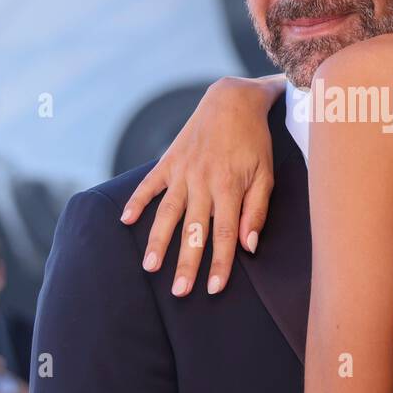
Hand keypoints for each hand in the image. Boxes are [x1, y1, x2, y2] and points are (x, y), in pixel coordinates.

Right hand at [121, 76, 278, 296]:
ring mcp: (182, 171)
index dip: (220, 263)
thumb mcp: (266, 174)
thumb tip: (248, 246)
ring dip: (158, 241)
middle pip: (194, 230)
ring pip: (168, 212)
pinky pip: (149, 184)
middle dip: (186, 263)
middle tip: (179, 292)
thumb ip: (257, 210)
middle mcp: (203, 182)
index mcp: (229, 187)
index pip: (225, 234)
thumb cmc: (255, 142)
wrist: (232, 100)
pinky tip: (126, 221)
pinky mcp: (168, 160)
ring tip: (149, 267)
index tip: (214, 289)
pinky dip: (136, 201)